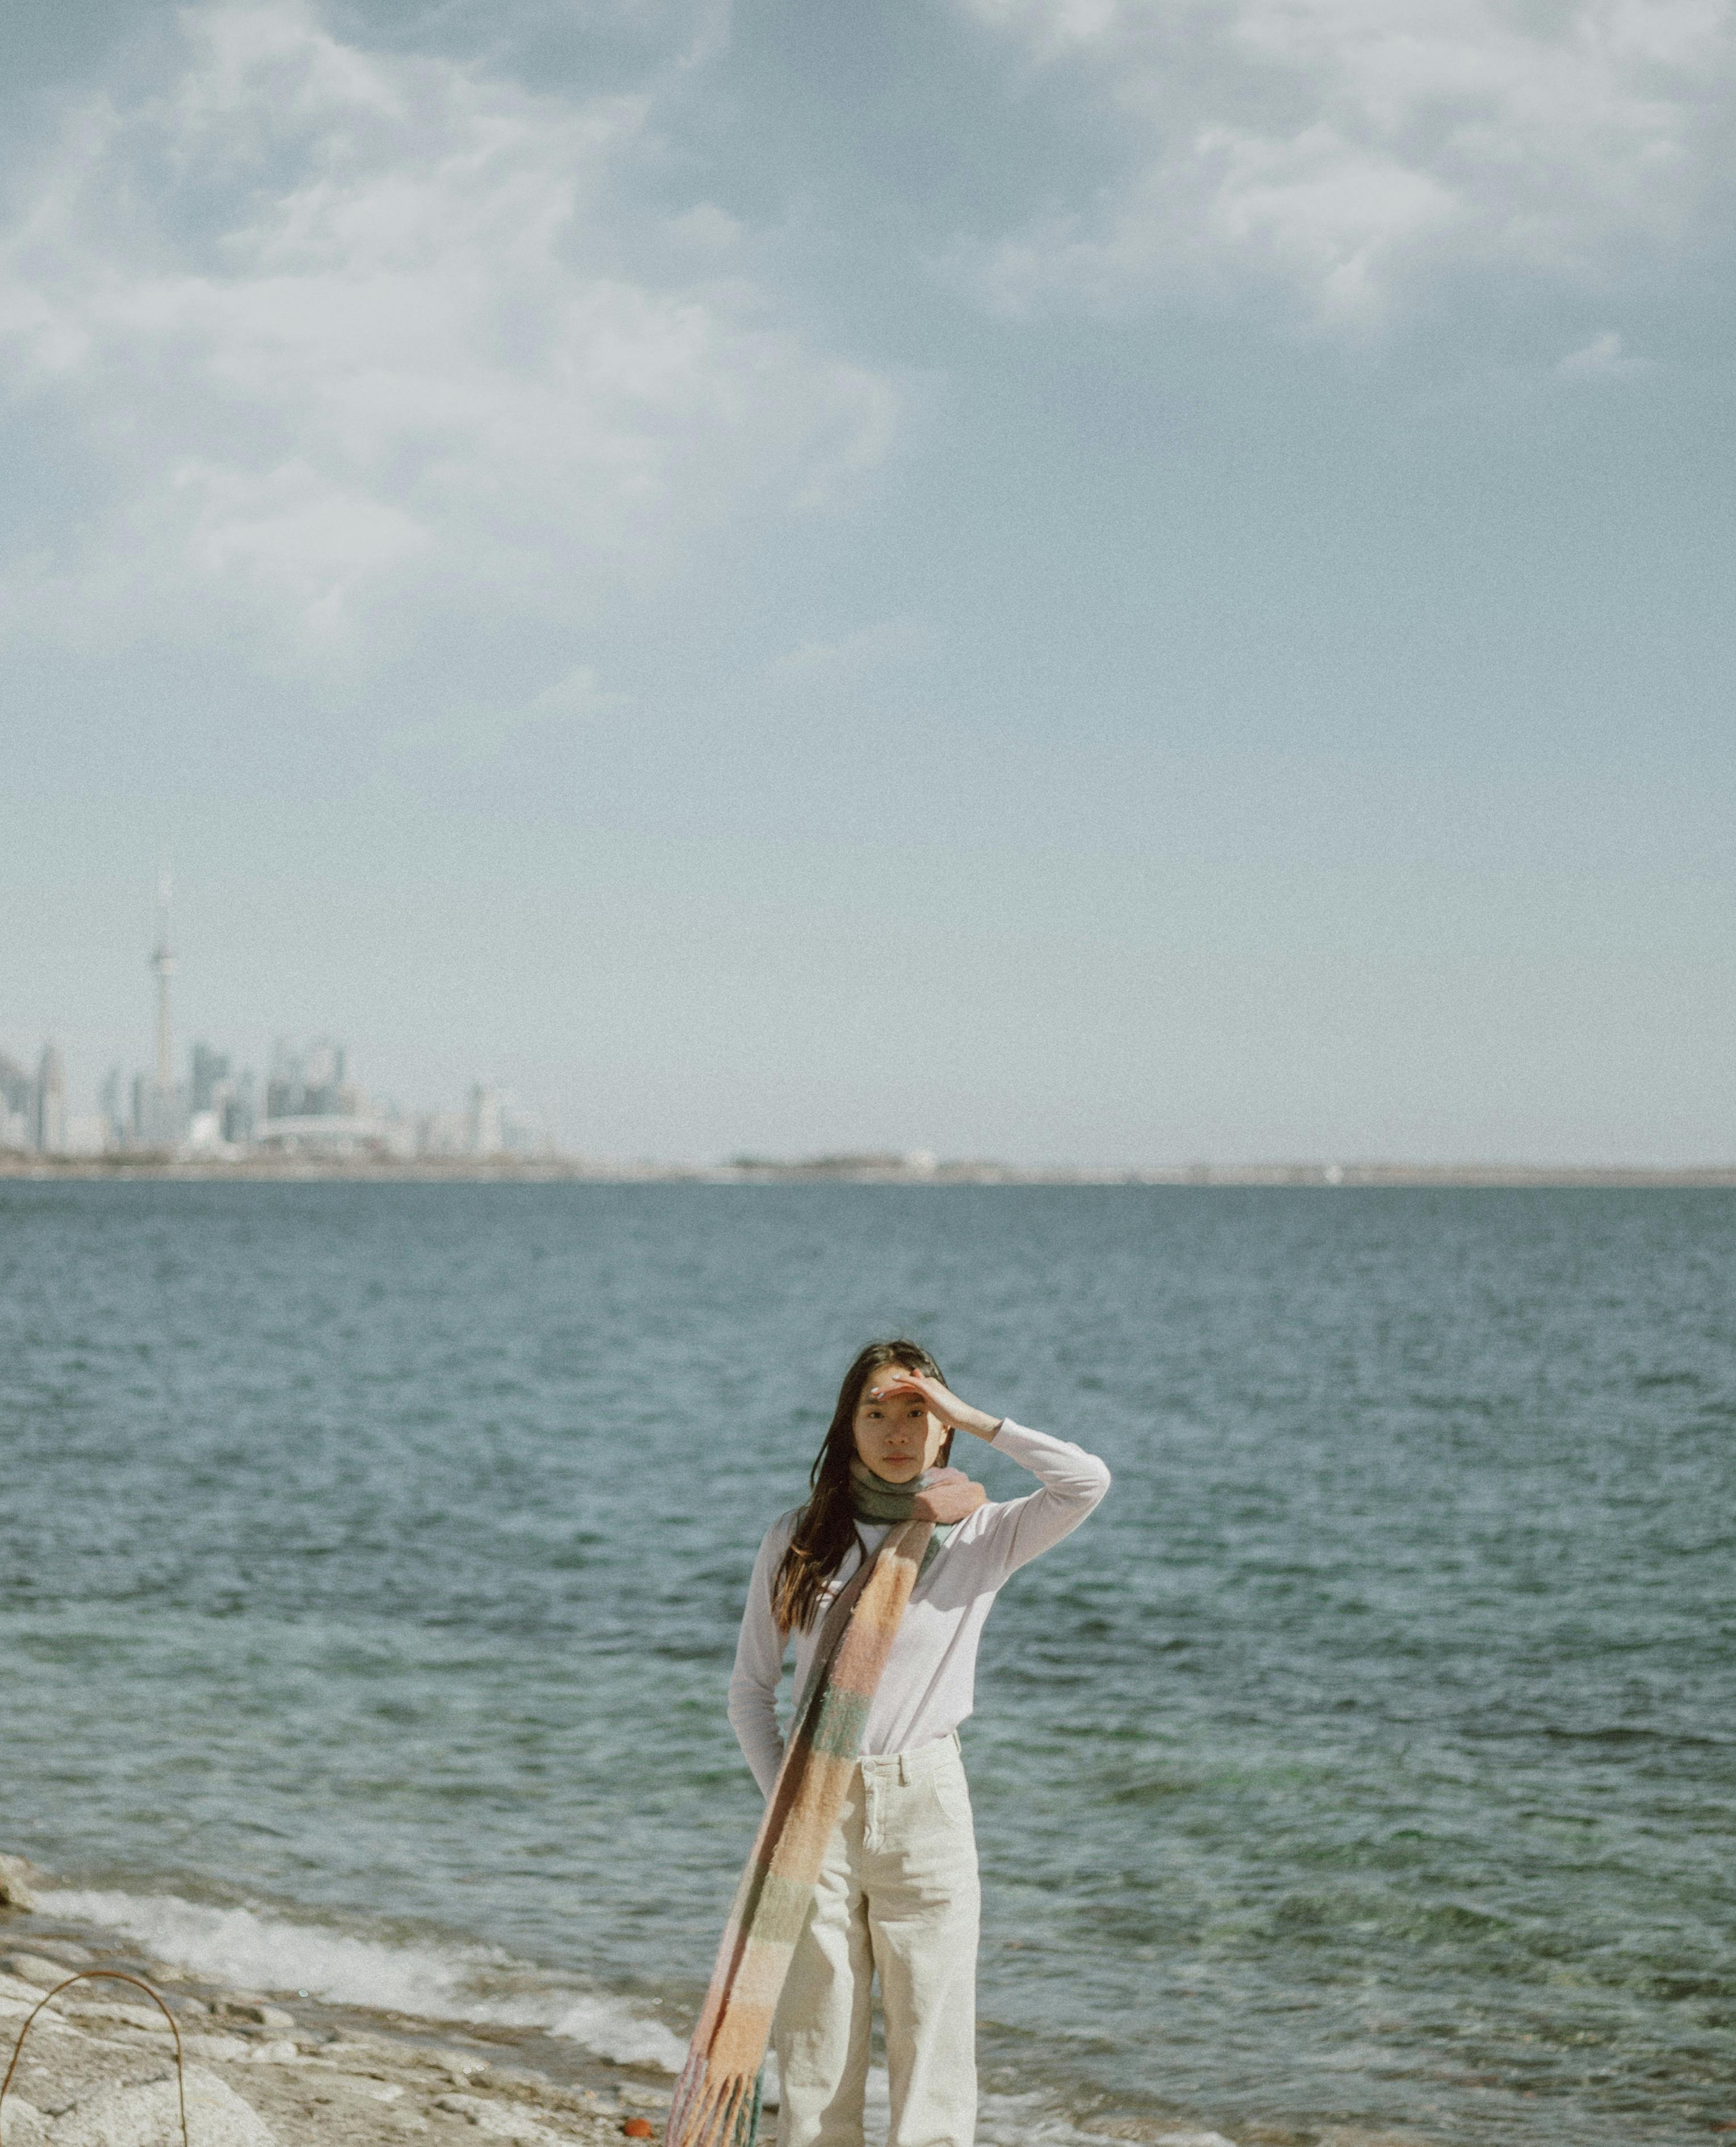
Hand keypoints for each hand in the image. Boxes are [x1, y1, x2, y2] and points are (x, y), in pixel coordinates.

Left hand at [866, 1370, 1001, 1441]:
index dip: (892, 1391)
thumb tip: (923, 1406)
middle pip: (902, 1385)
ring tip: (876, 1393)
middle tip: (873, 1394)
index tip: (880, 1397)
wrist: (962, 1416)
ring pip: (904, 1383)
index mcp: (927, 1388)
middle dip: (887, 1389)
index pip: (906, 1388)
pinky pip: (913, 1381)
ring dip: (889, 1387)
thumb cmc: (951, 1416)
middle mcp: (927, 1383)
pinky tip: (893, 1380)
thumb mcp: (936, 1409)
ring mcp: (928, 1385)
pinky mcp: (929, 1388)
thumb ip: (928, 1404)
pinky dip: (902, 1379)